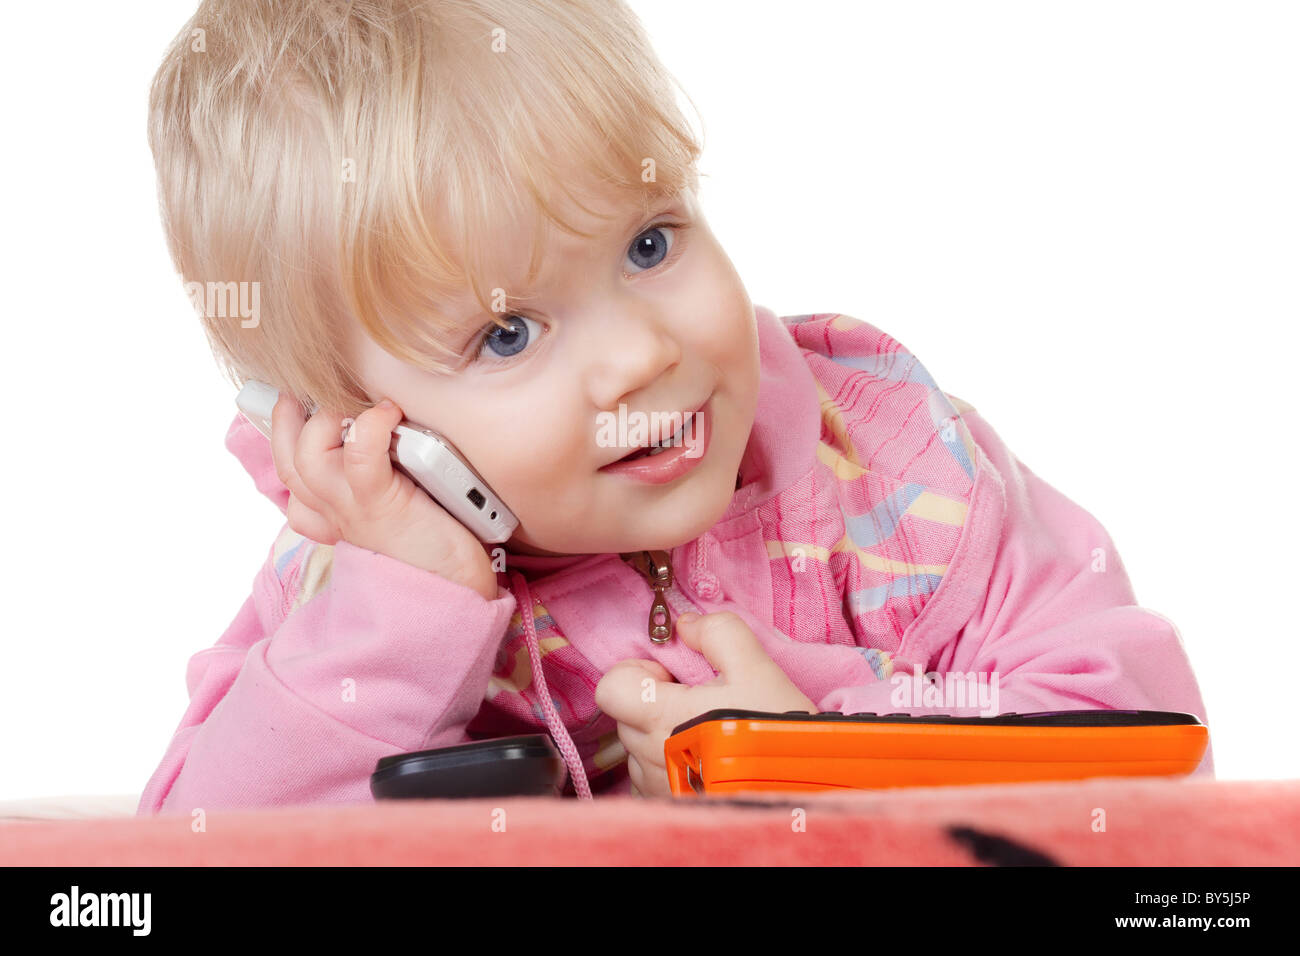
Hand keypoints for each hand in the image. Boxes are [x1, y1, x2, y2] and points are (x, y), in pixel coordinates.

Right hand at [269, 393, 498, 599]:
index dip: (283, 430)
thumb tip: (375, 414)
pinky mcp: (381, 507)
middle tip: (317, 389)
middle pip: (286, 457)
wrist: (455, 585)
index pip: (287, 467)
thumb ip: (374, 467)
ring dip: (325, 418)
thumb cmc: (431, 538)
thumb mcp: (392, 497)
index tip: (295, 401)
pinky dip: (370, 428)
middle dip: (289, 415)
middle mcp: (331, 508)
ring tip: (354, 401)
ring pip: (308, 455)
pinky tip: (388, 412)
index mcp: (329, 507)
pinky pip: (361, 459)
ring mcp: (351, 509)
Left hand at [594, 611, 818, 798]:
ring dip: (664, 737)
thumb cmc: (776, 732)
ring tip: (711, 737)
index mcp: (659, 717)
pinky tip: (710, 764)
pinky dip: (674, 768)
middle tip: (703, 704)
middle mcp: (649, 758)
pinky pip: (654, 780)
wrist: (804, 795)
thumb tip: (686, 625)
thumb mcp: (757, 669)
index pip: (611, 687)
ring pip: (640, 750)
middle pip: (627, 716)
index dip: (637, 674)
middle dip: (657, 703)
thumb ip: (718, 633)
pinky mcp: (670, 809)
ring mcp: (657, 788)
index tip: (673, 678)